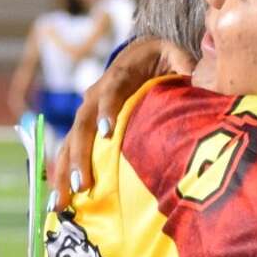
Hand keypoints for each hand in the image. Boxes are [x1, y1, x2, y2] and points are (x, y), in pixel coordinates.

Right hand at [50, 37, 192, 208]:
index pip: (110, 93)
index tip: (107, 133)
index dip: (107, 111)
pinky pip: (68, 152)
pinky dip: (62, 175)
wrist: (137, 54)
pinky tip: (59, 201)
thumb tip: (196, 81)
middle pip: (82, 125)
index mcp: (119, 77)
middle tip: (81, 185)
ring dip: (63, 172)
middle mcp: (95, 96)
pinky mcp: (84, 128)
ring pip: (69, 143)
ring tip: (60, 203)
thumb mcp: (174, 55)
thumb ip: (184, 66)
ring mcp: (86, 113)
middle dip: (79, 156)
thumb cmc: (160, 58)